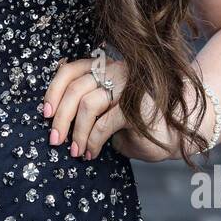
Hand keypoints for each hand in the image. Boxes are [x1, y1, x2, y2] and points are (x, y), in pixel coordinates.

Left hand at [42, 56, 174, 162]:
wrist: (176, 134)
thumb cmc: (136, 123)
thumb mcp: (106, 110)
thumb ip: (85, 101)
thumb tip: (52, 112)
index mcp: (105, 67)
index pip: (70, 70)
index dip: (53, 91)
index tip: (45, 114)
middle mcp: (116, 70)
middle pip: (75, 88)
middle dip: (60, 118)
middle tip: (54, 139)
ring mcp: (128, 86)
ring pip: (87, 105)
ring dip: (76, 132)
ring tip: (74, 150)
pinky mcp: (137, 106)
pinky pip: (104, 124)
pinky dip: (92, 141)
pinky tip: (90, 152)